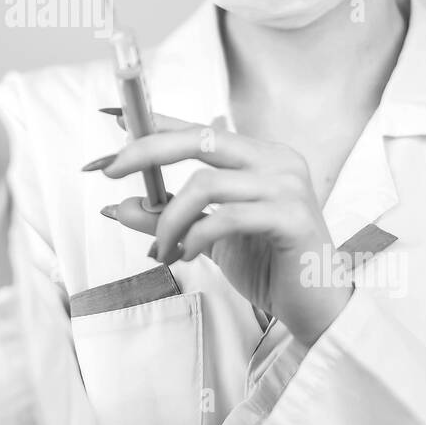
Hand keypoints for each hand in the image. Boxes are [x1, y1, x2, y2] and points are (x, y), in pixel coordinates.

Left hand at [91, 113, 351, 346]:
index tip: (113, 116)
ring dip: (168, 219)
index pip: (199, 127)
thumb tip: (115, 206)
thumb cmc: (268, 266)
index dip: (154, 121)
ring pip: (205, 183)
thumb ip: (166, 218)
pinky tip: (186, 255)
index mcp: (259, 155)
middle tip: (107, 169)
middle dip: (146, 150)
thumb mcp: (206, 238)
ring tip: (161, 250)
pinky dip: (194, 236)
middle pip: (200, 138)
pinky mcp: (292, 218)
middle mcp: (276, 160)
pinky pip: (225, 217)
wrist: (318, 308)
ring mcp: (287, 186)